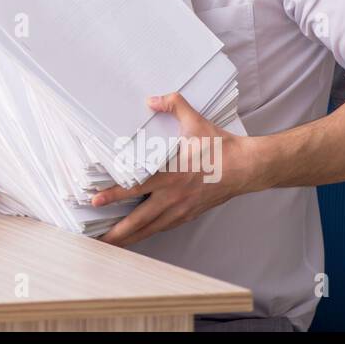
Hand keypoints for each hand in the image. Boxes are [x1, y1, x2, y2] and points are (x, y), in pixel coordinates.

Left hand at [94, 92, 266, 247]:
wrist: (248, 167)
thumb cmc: (221, 147)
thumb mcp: (196, 122)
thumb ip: (174, 106)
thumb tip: (153, 99)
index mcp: (171, 175)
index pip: (136, 187)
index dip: (114, 195)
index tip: (95, 201)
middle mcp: (174, 196)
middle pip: (140, 219)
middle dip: (118, 231)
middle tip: (97, 239)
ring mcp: (182, 209)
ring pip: (151, 228)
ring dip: (131, 237)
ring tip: (113, 245)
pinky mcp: (190, 214)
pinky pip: (165, 227)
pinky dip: (150, 232)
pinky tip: (140, 235)